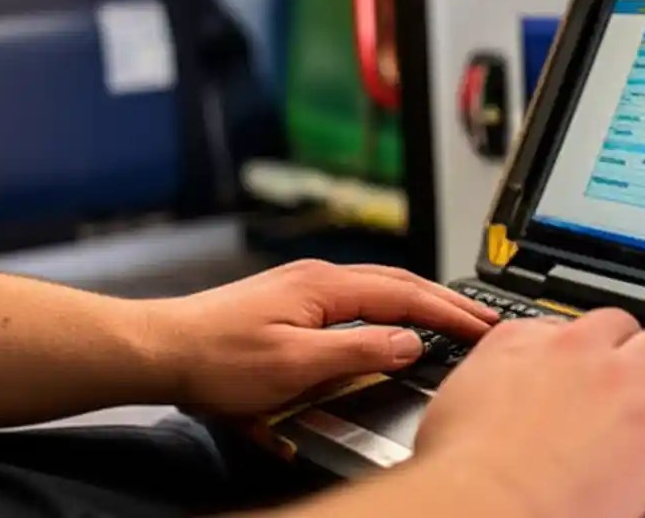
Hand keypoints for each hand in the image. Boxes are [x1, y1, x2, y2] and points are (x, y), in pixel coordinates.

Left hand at [150, 260, 496, 414]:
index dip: (449, 312)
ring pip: (379, 288)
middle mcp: (318, 279)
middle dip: (445, 300)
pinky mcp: (291, 303)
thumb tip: (409, 341)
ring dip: (419, 302)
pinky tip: (392, 319)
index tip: (483, 327)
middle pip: (399, 283)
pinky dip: (389, 306)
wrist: (160, 350)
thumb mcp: (294, 365)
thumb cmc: (215, 358)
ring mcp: (304, 288)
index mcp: (326, 287)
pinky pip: (356, 299)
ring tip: (450, 317)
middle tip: (483, 318)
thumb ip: (357, 351)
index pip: (405, 295)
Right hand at [415, 309, 644, 517]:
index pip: (555, 325)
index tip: (571, 369)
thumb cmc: (462, 472)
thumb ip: (486, 383)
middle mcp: (572, 349)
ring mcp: (618, 380)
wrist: (488, 503)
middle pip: (615, 323)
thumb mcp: (453, 404)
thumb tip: (489, 394)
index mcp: (518, 341)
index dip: (569, 352)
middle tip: (617, 379)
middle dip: (620, 348)